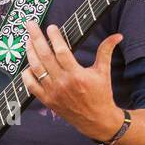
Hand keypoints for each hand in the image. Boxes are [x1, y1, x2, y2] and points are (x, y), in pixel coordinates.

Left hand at [20, 20, 124, 140]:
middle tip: (30, 24)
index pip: (61, 51)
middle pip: (44, 56)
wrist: (96, 120)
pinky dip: (26, 75)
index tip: (50, 27)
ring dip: (30, 53)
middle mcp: (62, 83)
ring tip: (27, 40)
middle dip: (36, 38)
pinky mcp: (47, 100)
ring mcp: (53, 92)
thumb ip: (106, 51)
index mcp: (77, 75)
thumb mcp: (104, 72)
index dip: (54, 38)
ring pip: (36, 69)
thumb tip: (118, 35)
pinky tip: (27, 65)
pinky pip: (31, 86)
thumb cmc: (101, 94)